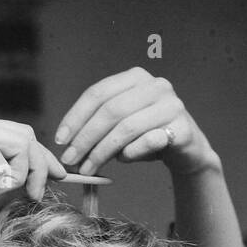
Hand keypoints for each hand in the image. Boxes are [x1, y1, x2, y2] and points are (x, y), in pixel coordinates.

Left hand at [53, 67, 219, 177]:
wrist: (186, 150)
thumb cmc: (147, 135)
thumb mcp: (120, 125)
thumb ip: (97, 125)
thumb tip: (66, 143)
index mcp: (135, 77)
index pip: (98, 93)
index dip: (75, 117)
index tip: (60, 140)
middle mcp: (155, 85)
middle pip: (110, 111)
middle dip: (86, 138)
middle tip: (71, 160)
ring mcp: (172, 105)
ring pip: (127, 128)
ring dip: (102, 152)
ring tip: (88, 169)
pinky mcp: (183, 128)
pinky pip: (149, 142)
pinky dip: (132, 153)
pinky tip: (124, 160)